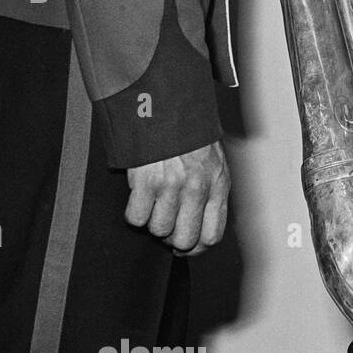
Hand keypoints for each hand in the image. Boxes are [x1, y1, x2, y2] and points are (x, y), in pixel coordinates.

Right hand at [126, 141, 229, 255]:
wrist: (168, 106)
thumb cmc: (190, 135)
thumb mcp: (214, 162)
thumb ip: (212, 194)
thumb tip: (202, 231)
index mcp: (218, 183)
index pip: (212, 235)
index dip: (196, 247)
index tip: (186, 244)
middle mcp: (198, 187)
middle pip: (184, 241)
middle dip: (172, 239)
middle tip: (167, 223)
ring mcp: (172, 185)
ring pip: (158, 231)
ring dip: (152, 221)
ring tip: (155, 201)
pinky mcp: (146, 181)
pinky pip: (136, 218)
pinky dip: (134, 211)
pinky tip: (141, 194)